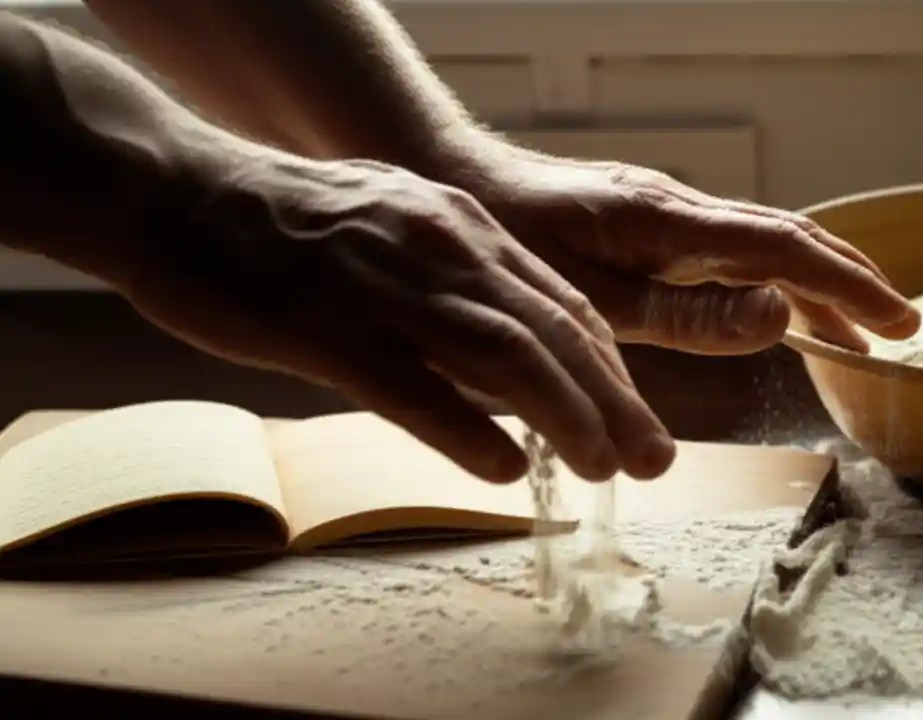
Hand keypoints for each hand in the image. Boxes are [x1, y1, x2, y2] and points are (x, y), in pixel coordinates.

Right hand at [117, 152, 674, 482]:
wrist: (178, 193)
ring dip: (566, 414)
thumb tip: (503, 352)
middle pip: (553, 329)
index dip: (609, 367)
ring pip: (504, 352)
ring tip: (605, 468)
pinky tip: (505, 467)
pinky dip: (465, 428)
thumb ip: (455, 279)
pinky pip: (411, 385)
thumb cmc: (285, 224)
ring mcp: (386, 285)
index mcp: (460, 227)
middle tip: (654, 459)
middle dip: (614, 399)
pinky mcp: (325, 328)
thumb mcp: (396, 226)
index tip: (638, 416)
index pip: (562, 303)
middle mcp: (441, 247)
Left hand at [463, 151, 920, 353]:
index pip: (786, 250)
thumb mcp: (596, 301)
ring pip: (765, 241)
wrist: (460, 184)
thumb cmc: (516, 248)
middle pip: (790, 237)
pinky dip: (772, 278)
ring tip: (857, 329)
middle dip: (851, 280)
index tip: (898, 322)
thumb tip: (781, 316)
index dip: (849, 286)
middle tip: (902, 325)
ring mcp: (669, 211)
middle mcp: (682, 207)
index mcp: (672, 223)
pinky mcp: (653, 221)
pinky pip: (731, 248)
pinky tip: (777, 307)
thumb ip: (688, 315)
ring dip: (818, 281)